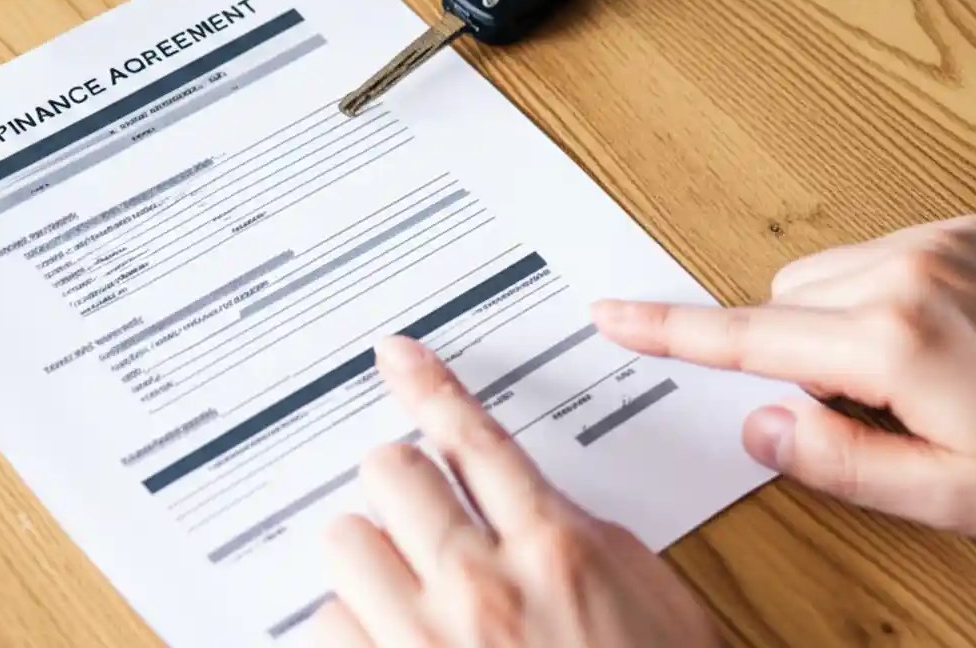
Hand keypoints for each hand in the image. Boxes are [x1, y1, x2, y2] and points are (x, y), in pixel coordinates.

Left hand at [314, 336, 720, 646]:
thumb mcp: (648, 596)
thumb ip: (578, 531)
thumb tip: (521, 491)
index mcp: (554, 549)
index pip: (475, 438)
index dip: (428, 385)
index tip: (396, 356)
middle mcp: (481, 588)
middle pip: (391, 471)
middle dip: (400, 479)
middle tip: (418, 504)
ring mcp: (426, 645)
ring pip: (344, 542)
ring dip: (370, 553)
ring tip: (402, 583)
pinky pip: (327, 627)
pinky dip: (351, 625)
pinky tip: (387, 639)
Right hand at [594, 215, 975, 549]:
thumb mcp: (949, 495)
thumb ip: (836, 463)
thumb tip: (761, 426)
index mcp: (894, 340)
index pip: (748, 337)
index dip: (671, 332)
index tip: (616, 316)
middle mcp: (910, 272)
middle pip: (783, 305)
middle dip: (796, 358)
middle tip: (869, 412)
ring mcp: (939, 242)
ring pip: (822, 279)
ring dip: (834, 329)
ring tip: (909, 378)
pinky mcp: (964, 230)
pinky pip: (873, 257)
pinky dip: (875, 299)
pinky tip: (935, 341)